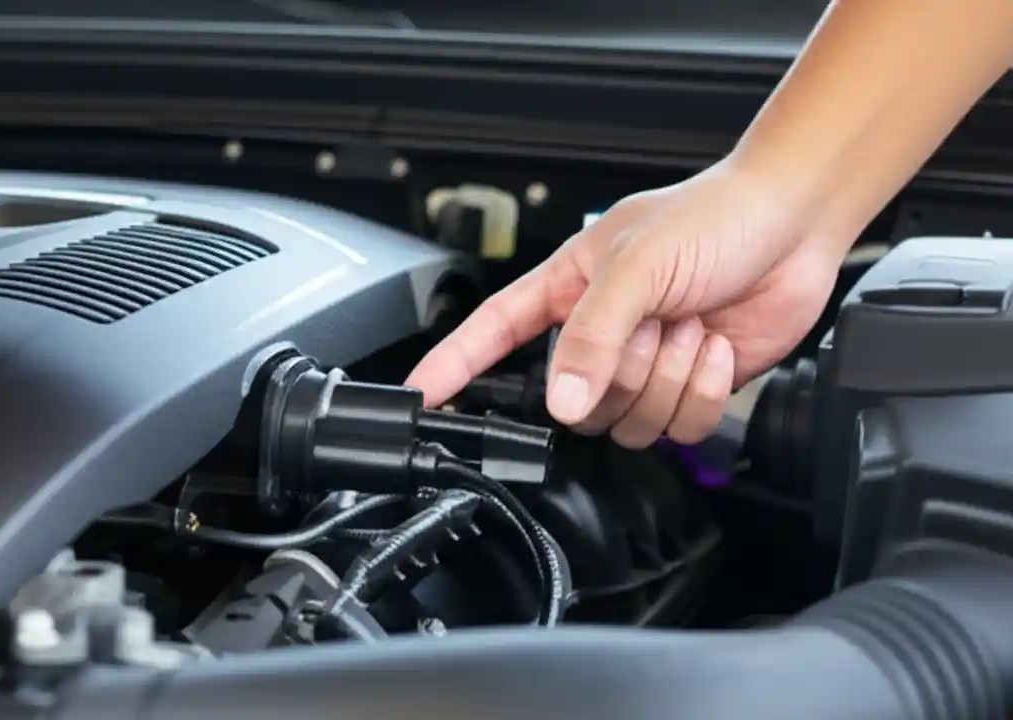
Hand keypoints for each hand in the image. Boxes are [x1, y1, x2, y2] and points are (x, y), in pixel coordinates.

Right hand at [406, 160, 849, 446]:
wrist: (793, 224)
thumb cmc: (713, 218)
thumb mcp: (636, 265)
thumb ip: (591, 336)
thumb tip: (562, 400)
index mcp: (568, 291)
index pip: (492, 334)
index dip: (453, 365)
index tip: (422, 394)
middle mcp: (601, 335)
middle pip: (573, 403)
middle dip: (620, 373)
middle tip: (652, 326)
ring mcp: (646, 365)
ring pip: (627, 423)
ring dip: (667, 379)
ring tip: (688, 327)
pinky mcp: (690, 387)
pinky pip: (678, 428)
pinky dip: (702, 392)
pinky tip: (714, 347)